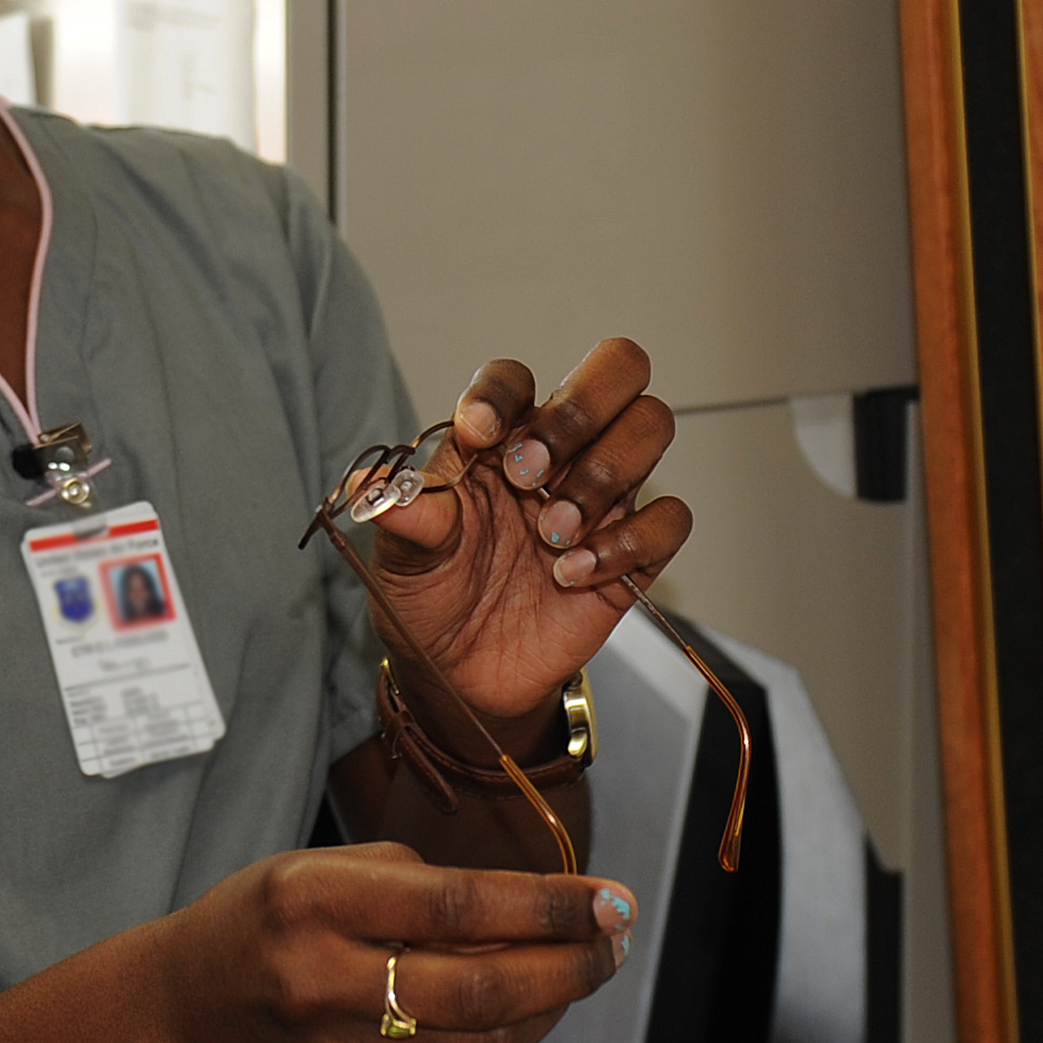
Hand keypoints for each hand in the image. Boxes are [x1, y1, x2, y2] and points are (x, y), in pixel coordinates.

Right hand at [150, 843, 633, 1042]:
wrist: (183, 1014)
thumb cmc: (258, 920)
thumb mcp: (314, 866)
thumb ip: (413, 878)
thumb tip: (521, 906)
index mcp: (315, 903)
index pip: (460, 904)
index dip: (550, 905)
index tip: (609, 898)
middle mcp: (326, 982)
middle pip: (484, 987)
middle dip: (570, 964)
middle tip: (614, 940)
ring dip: (552, 1010)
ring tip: (582, 973)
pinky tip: (529, 1012)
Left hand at [351, 337, 690, 735]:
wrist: (462, 674)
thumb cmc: (432, 597)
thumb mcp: (403, 556)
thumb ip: (403, 514)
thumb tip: (372, 482)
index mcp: (498, 437)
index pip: (514, 377)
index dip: (501, 395)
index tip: (478, 436)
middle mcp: (558, 452)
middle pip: (617, 368)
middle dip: (580, 409)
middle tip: (530, 472)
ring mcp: (601, 496)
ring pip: (651, 426)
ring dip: (602, 475)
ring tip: (552, 535)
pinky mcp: (633, 551)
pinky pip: (671, 517)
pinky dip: (629, 541)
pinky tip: (576, 574)